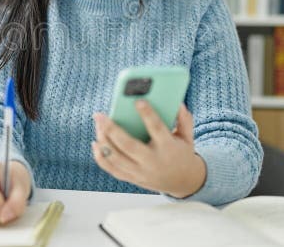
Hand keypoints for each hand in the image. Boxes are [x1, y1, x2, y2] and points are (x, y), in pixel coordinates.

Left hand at [92, 103, 206, 197]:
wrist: (183, 182)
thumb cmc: (181, 153)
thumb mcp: (187, 137)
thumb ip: (184, 119)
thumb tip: (177, 103)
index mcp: (168, 148)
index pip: (157, 129)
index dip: (148, 114)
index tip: (138, 100)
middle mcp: (152, 161)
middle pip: (128, 145)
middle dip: (111, 129)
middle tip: (100, 115)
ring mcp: (140, 172)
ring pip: (116, 158)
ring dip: (103, 141)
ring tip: (98, 124)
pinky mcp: (132, 178)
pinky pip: (112, 169)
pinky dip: (101, 157)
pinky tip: (96, 143)